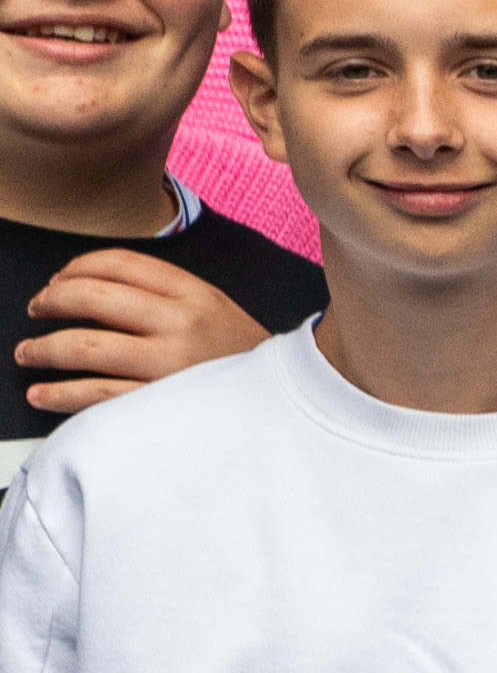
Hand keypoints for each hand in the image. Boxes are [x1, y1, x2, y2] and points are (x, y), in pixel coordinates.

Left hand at [15, 252, 273, 412]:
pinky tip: (43, 394)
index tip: (58, 281)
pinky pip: (96, 396)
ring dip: (44, 349)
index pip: (119, 263)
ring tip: (29, 354)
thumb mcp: (217, 311)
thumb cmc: (245, 363)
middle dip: (50, 301)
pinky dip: (59, 395)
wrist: (291, 409)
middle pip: (93, 297)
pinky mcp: (161, 405)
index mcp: (195, 294)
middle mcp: (183, 325)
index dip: (75, 268)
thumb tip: (91, 289)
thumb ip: (166, 295)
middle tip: (37, 310)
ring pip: (85, 347)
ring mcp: (171, 366)